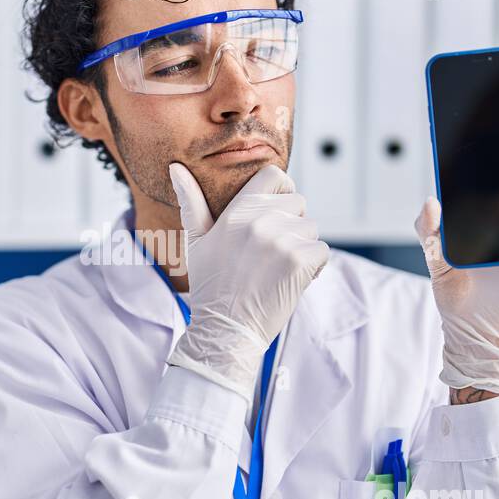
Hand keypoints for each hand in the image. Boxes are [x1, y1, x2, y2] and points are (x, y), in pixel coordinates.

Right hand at [167, 163, 329, 399]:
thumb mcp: (196, 241)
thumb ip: (190, 202)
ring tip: (279, 269)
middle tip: (272, 253)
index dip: (282, 190)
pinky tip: (292, 280)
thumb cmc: (211, 286)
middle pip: (298, 204)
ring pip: (311, 229)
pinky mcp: (299, 261)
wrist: (225, 330)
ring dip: (303, 248)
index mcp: (237, 211)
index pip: (275, 176)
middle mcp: (259, 221)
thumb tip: (176, 168)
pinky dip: (314, 267)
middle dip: (292, 225)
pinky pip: (322, 251)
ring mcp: (281, 241)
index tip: (278, 211)